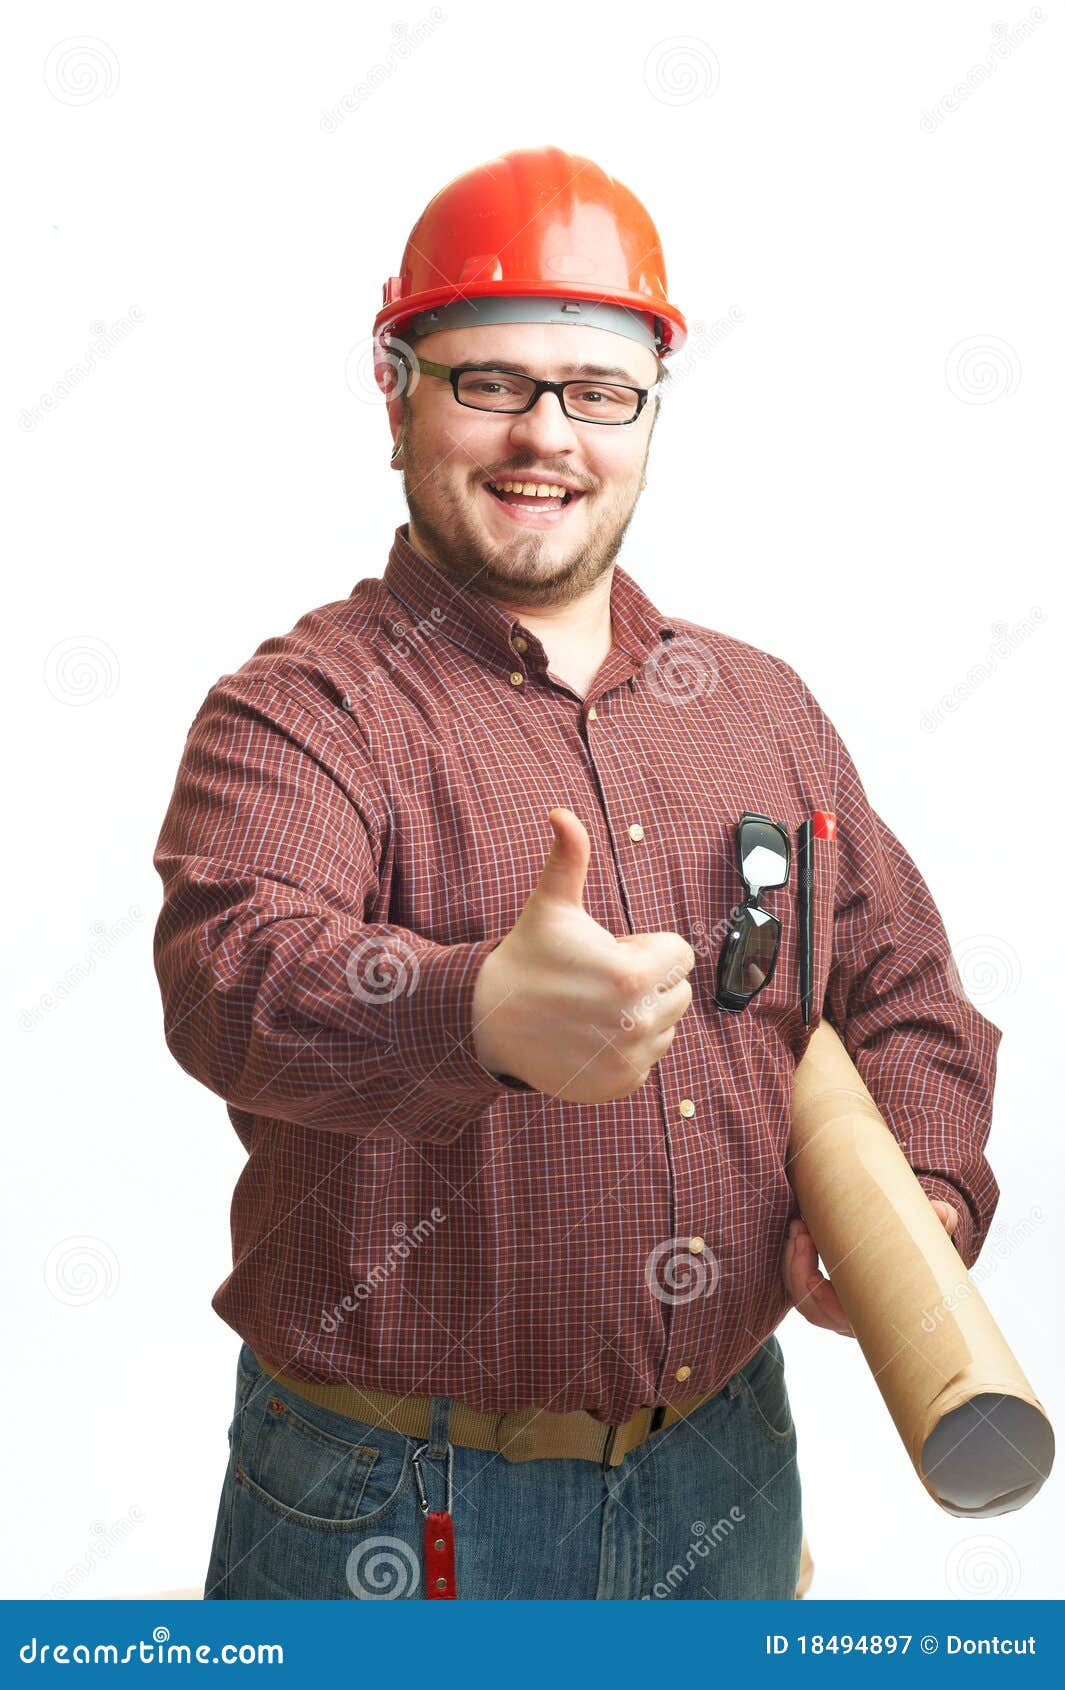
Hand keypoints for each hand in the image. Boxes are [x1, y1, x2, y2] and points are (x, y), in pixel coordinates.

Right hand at [472, 807, 695, 1102]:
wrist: (487, 1021)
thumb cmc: (527, 957)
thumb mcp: (551, 905)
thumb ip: (569, 857)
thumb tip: (561, 812)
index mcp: (633, 976)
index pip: (679, 954)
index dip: (646, 946)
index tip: (610, 950)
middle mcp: (639, 1022)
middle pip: (677, 991)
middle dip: (648, 980)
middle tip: (599, 979)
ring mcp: (631, 1059)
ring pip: (666, 1026)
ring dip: (641, 1014)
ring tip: (595, 1007)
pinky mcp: (621, 1085)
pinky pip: (647, 1059)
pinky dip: (627, 1050)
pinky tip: (591, 1036)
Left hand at [782, 1198, 959, 1336]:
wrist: (913, 1262)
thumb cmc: (921, 1257)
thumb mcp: (931, 1242)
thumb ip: (937, 1226)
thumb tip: (941, 1213)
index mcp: (873, 1317)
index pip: (832, 1315)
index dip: (817, 1293)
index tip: (812, 1260)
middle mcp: (851, 1319)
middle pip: (809, 1306)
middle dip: (798, 1268)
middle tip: (801, 1229)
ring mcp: (834, 1309)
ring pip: (800, 1295)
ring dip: (792, 1260)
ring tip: (798, 1225)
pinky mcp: (822, 1292)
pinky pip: (798, 1284)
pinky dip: (793, 1258)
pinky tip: (799, 1230)